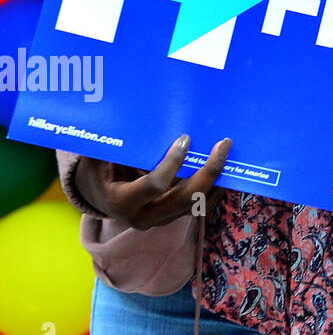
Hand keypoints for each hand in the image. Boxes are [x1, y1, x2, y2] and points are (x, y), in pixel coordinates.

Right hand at [74, 136, 231, 228]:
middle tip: (223, 144)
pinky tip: (228, 167)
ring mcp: (161, 220)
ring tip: (230, 153)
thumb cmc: (100, 170)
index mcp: (122, 201)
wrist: (100, 197)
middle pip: (185, 198)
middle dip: (208, 172)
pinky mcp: (173, 217)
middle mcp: (143, 216)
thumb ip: (115, 142)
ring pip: (197, 204)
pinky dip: (216, 187)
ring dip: (217, 179)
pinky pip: (200, 205)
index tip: (185, 138)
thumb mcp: (99, 157)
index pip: (154, 185)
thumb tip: (129, 114)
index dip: (172, 163)